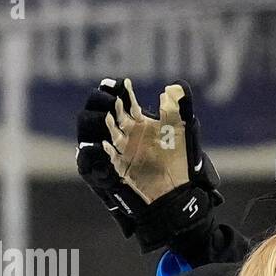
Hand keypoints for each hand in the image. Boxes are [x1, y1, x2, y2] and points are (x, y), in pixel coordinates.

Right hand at [75, 77, 222, 250]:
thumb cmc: (178, 161)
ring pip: (94, 133)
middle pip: (102, 113)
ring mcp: (116, 152)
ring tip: (108, 117)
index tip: (123, 84)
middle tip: (115, 101)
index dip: (117, 90)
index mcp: (137, 123)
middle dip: (103, 103)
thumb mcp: (181, 132)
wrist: (177, 191)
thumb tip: (173, 88)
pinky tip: (103, 145)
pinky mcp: (113, 170)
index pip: (120, 100)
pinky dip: (96, 152)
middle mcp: (123, 135)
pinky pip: (95, 160)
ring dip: (98, 124)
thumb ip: (177, 109)